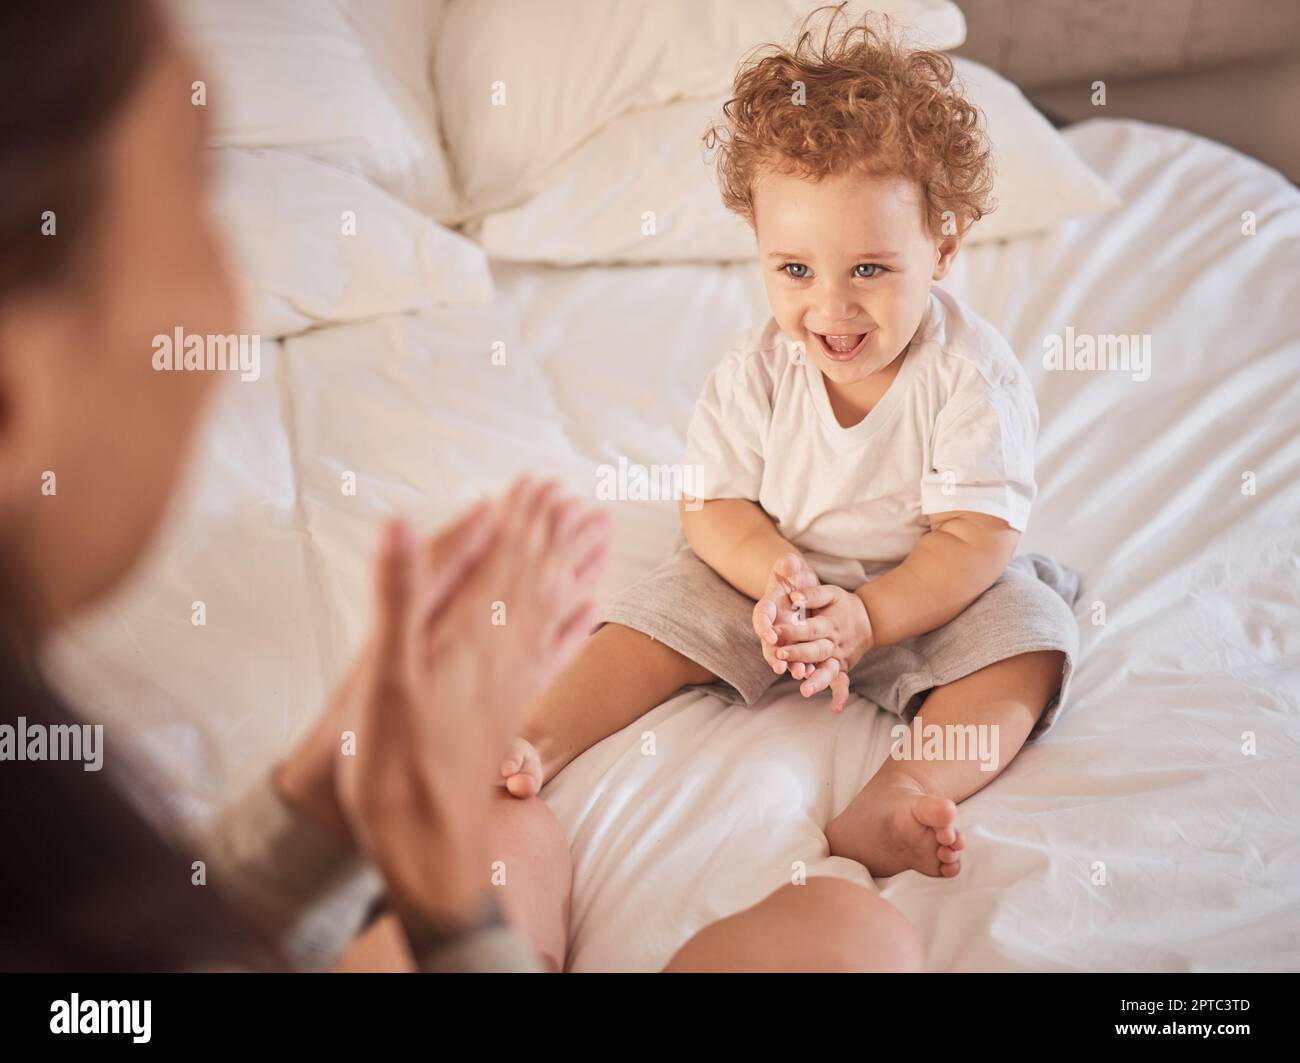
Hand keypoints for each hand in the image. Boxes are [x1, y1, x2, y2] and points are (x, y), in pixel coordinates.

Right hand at [282, 477, 610, 925]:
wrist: (430, 852)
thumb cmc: (394, 768)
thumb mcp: (383, 677)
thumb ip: (399, 597)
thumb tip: (401, 521)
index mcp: (470, 637)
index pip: (505, 562)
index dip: (523, 520)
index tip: (539, 481)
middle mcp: (502, 654)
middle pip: (538, 579)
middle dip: (553, 533)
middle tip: (573, 493)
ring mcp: (511, 685)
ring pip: (555, 611)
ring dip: (575, 569)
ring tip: (599, 534)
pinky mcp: (511, 712)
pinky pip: (554, 656)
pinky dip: (575, 626)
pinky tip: (593, 611)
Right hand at [752, 553, 820, 678]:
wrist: (801, 586)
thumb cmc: (793, 574)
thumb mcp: (790, 566)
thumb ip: (788, 564)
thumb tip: (789, 560)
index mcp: (768, 605)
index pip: (761, 616)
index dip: (764, 627)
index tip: (770, 636)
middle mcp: (773, 624)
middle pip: (769, 642)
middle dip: (774, 655)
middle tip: (780, 666)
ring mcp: (784, 635)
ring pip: (783, 654)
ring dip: (790, 665)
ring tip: (799, 674)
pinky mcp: (796, 642)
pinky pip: (798, 657)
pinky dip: (804, 666)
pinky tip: (813, 673)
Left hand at [773, 582, 874, 713]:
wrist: (869, 619)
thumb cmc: (844, 605)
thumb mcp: (831, 593)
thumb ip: (813, 593)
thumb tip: (793, 597)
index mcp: (830, 624)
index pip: (809, 629)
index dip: (793, 631)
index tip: (775, 632)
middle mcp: (834, 643)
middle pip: (816, 651)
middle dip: (798, 654)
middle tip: (780, 655)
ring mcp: (839, 658)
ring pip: (829, 671)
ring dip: (818, 680)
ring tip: (805, 690)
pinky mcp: (841, 668)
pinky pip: (842, 682)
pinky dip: (841, 695)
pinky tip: (836, 709)